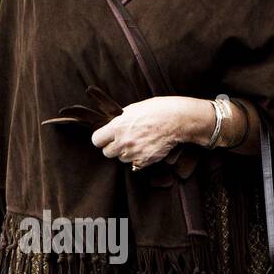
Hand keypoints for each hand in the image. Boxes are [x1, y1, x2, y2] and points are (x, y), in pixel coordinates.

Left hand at [90, 95, 212, 168]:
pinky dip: (138, 159)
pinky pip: (134, 164)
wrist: (177, 120)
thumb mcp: (133, 109)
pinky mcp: (144, 161)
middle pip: (107, 153)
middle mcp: (123, 142)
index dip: (101, 139)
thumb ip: (119, 121)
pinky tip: (146, 148)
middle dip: (113, 147)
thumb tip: (111, 127)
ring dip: (126, 153)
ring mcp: (134, 153)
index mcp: (118, 126)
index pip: (96, 140)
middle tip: (122, 140)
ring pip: (121, 159)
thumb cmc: (157, 110)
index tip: (105, 138)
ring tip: (138, 142)